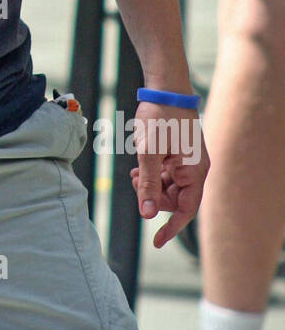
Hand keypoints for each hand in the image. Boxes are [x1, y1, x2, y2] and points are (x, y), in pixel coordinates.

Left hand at [130, 101, 209, 249]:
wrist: (165, 88)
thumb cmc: (159, 117)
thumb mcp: (148, 152)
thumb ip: (147, 184)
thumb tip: (145, 214)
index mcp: (195, 171)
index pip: (186, 210)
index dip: (171, 227)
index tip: (156, 242)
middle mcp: (196, 168)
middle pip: (176, 199)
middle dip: (154, 198)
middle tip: (135, 185)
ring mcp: (189, 161)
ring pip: (170, 187)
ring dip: (151, 186)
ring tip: (134, 174)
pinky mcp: (181, 153)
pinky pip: (168, 174)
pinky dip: (153, 175)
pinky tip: (138, 169)